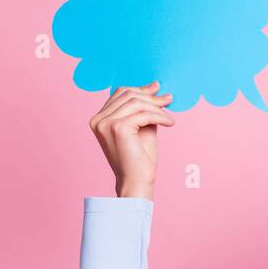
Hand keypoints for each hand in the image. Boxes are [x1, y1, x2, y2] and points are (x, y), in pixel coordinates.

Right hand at [89, 80, 175, 197]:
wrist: (137, 182)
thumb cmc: (139, 158)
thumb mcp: (141, 127)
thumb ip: (142, 108)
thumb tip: (154, 86)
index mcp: (98, 119)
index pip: (120, 93)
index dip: (140, 89)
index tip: (157, 89)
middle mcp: (98, 120)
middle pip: (128, 95)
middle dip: (150, 96)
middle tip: (168, 99)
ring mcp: (105, 123)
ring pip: (136, 103)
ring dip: (156, 108)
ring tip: (169, 116)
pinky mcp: (117, 128)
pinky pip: (144, 114)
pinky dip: (159, 117)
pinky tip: (169, 123)